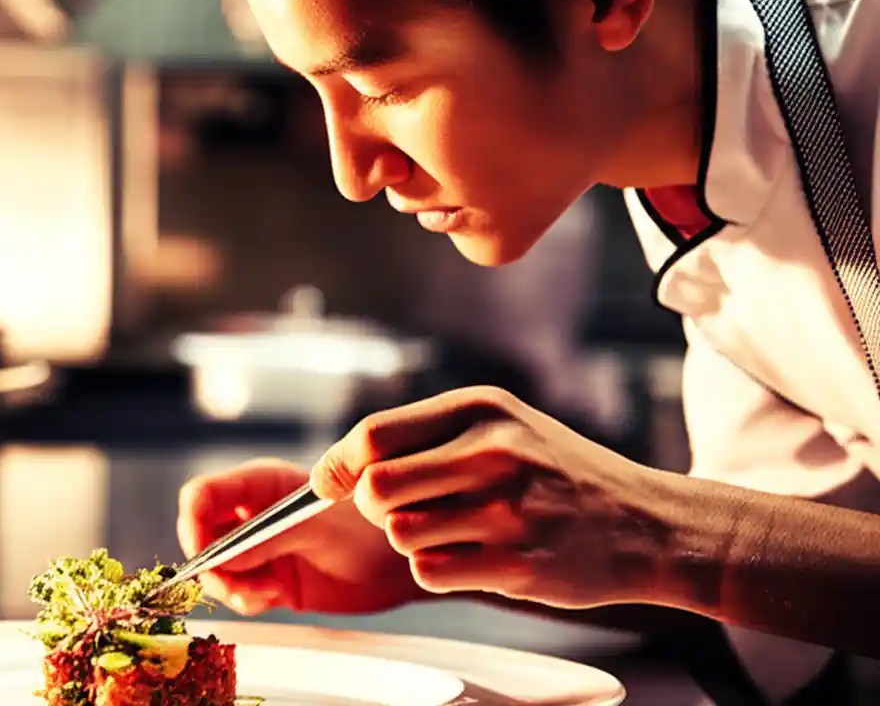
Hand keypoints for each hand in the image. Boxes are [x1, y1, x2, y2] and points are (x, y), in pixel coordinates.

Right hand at [176, 459, 426, 615]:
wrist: (400, 562)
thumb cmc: (368, 526)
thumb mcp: (318, 527)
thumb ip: (270, 538)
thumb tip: (224, 557)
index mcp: (259, 485)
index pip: (202, 496)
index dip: (192, 525)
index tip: (203, 558)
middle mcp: (252, 515)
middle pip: (202, 536)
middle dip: (212, 565)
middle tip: (238, 585)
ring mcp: (260, 549)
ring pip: (216, 570)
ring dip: (231, 587)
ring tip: (266, 592)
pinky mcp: (270, 579)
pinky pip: (238, 593)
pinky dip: (247, 600)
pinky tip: (274, 597)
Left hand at [313, 386, 699, 609]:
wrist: (650, 523)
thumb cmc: (559, 474)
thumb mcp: (503, 427)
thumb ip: (424, 438)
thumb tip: (336, 469)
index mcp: (481, 410)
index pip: (373, 434)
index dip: (340, 464)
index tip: (332, 482)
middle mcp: (493, 452)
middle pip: (376, 489)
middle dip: (372, 508)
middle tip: (401, 510)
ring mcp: (508, 510)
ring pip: (400, 534)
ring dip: (412, 541)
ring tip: (454, 532)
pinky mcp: (519, 564)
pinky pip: (431, 573)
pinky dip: (439, 571)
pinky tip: (477, 557)